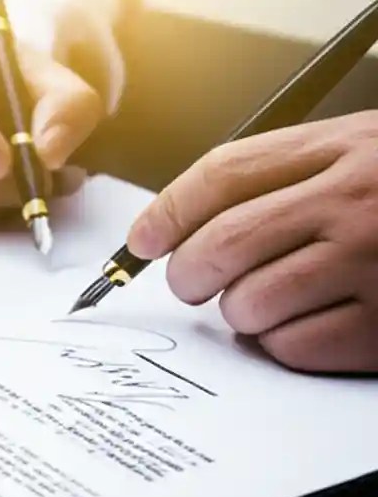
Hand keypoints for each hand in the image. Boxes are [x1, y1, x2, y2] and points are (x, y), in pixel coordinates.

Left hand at [126, 111, 377, 372]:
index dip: (167, 210)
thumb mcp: (362, 153)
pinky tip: (311, 325)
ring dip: (241, 314)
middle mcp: (357, 203)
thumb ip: (282, 177)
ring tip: (268, 303)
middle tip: (193, 283)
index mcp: (345, 148)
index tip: (142, 240)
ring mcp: (375, 264)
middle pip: (223, 244)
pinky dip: (284, 345)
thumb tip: (176, 226)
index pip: (225, 174)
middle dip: (188, 273)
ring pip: (250, 303)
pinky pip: (293, 347)